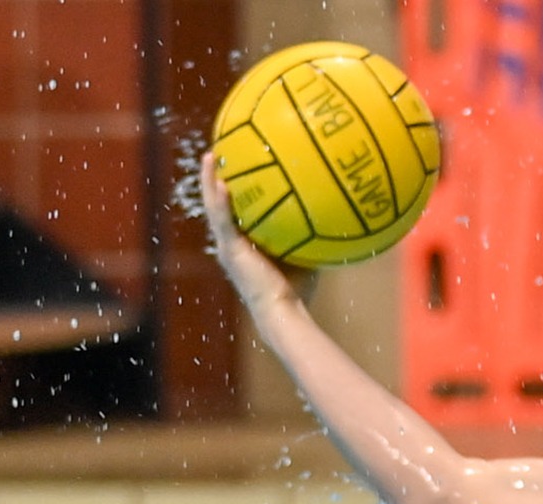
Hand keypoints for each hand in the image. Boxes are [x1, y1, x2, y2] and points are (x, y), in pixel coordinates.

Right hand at [200, 152, 316, 310]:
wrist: (282, 312)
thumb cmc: (296, 291)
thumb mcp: (304, 256)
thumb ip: (309, 236)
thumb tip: (332, 216)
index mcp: (244, 244)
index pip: (235, 211)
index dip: (232, 189)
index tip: (236, 166)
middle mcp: (231, 243)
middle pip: (218, 204)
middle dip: (215, 177)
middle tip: (217, 152)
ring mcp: (228, 247)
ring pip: (213, 207)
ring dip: (209, 180)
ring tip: (211, 155)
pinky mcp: (230, 251)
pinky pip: (223, 220)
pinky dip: (220, 201)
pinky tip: (222, 182)